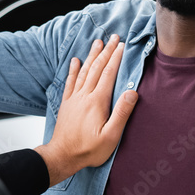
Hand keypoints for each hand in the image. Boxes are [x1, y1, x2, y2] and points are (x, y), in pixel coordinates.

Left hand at [35, 35, 137, 185]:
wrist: (62, 156)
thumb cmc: (88, 150)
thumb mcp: (111, 136)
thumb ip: (121, 113)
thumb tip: (132, 92)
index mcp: (97, 101)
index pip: (108, 74)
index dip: (116, 58)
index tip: (123, 46)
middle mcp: (84, 96)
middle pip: (97, 68)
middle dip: (107, 51)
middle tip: (114, 37)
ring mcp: (74, 99)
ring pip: (84, 71)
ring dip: (92, 55)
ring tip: (97, 42)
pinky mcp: (67, 104)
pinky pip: (70, 82)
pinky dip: (73, 69)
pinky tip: (75, 61)